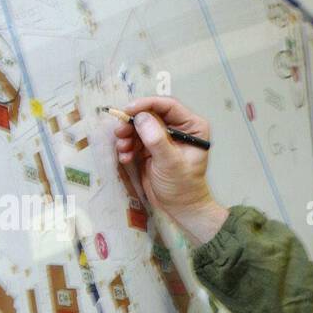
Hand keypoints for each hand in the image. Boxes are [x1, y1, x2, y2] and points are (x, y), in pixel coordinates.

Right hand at [114, 96, 227, 243]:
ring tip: (123, 149)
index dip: (146, 105)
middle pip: (150, 114)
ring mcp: (163, 138)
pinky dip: (127, 147)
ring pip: (139, 126)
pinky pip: (134, 140)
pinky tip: (125, 158)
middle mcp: (178, 128)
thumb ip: (156, 140)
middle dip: (133, 122)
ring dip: (127, 136)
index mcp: (192, 127)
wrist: (180, 208)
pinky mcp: (150, 148)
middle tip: (120, 132)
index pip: (168, 105)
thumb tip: (141, 118)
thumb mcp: (170, 163)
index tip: (128, 111)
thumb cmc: (183, 186)